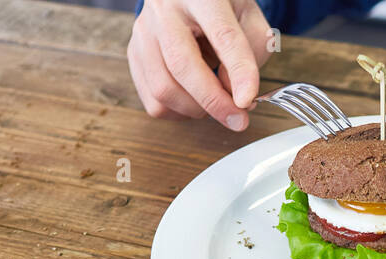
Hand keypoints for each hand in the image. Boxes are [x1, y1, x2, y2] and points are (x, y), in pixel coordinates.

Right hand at [128, 0, 273, 128]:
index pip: (223, 35)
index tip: (247, 101)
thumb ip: (251, 51)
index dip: (238, 72)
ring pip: (163, 88)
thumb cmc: (220, 7)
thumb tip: (234, 95)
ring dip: (195, 109)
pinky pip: (153, 101)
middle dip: (213, 102)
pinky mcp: (134, 54)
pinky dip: (178, 112)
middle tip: (238, 119)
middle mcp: (165, 11)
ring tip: (215, 102)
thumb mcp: (248, 17)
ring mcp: (144, 32)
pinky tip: (193, 101)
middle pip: (182, 65)